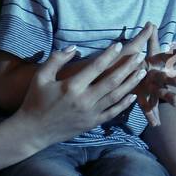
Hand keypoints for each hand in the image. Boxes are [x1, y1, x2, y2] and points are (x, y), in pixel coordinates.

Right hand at [13, 25, 152, 144]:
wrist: (33, 131)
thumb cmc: (35, 101)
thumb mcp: (41, 77)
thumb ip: (56, 59)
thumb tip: (74, 47)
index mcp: (71, 87)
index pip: (96, 67)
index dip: (109, 55)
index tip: (119, 45)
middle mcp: (84, 100)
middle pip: (112, 81)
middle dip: (128, 68)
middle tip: (140, 56)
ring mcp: (90, 113)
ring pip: (116, 96)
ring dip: (131, 83)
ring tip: (141, 72)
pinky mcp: (92, 123)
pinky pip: (113, 112)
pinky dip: (124, 103)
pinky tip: (133, 95)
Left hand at [134, 26, 175, 124]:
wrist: (155, 83)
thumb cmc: (150, 66)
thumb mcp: (150, 53)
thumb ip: (151, 40)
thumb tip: (151, 22)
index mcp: (161, 65)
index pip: (169, 59)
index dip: (175, 55)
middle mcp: (163, 78)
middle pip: (171, 78)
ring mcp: (158, 90)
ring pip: (166, 95)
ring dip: (172, 98)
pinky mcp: (150, 101)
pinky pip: (152, 110)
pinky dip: (154, 118)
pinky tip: (156, 125)